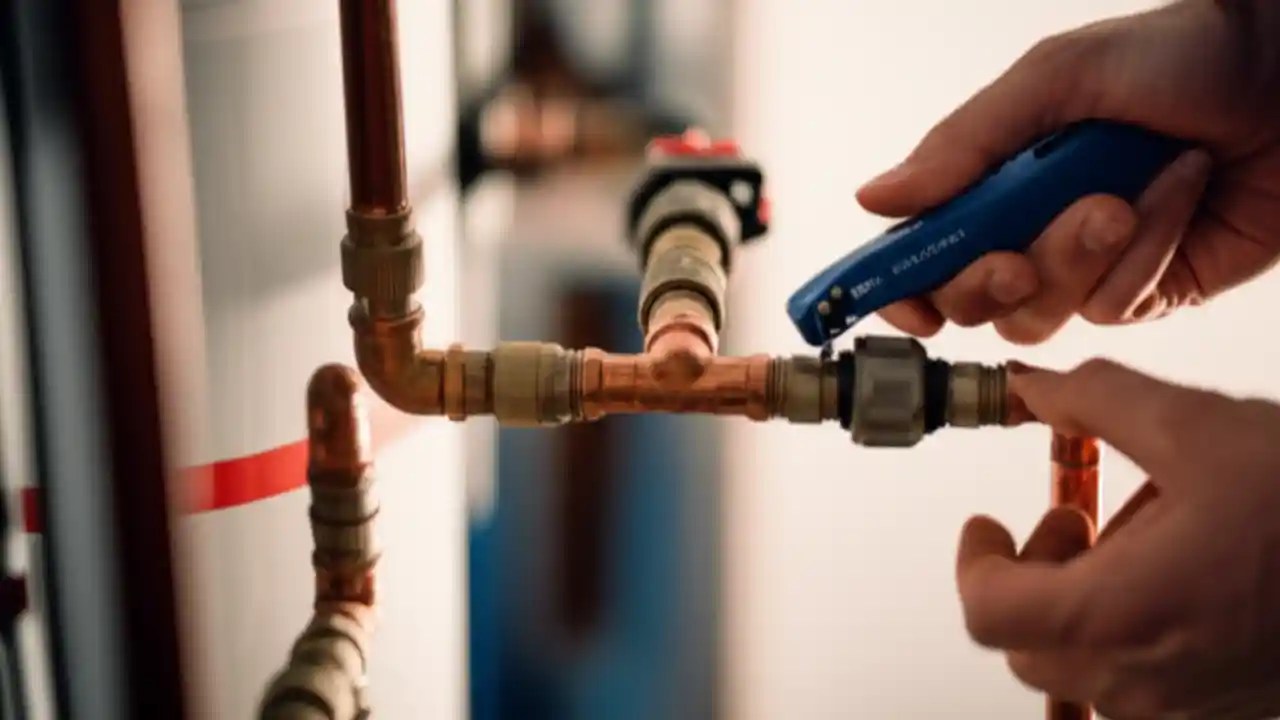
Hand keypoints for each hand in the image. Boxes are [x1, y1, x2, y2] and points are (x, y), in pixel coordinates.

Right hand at [857, 0, 1279, 343]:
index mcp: (993, 176)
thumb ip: (964, 143)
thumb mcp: (1057, 80)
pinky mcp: (1147, 290)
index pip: (922, 248)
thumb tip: (875, 198)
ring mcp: (1088, 265)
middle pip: (970, 299)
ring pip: (1039, 314)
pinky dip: (1145, 255)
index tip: (906, 303)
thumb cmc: (1180, 56)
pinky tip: (1176, 194)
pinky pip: (1116, 306)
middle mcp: (1030, 226)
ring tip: (1121, 200)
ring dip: (1075, 261)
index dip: (901, 285)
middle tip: (1016, 259)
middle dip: (986, 285)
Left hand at [957, 359, 1279, 717]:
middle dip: (1033, 574)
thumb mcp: (1202, 429)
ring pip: (1083, 665)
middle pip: (1028, 642)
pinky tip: (1185, 577)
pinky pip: (1143, 685)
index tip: (987, 526)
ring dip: (1084, 600)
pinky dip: (1133, 632)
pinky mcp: (1223, 714)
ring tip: (1141, 538)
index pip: (988, 612)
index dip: (975, 562)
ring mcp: (1184, 710)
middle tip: (1069, 519)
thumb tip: (1032, 386)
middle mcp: (1142, 680)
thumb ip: (1098, 401)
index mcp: (1120, 613)